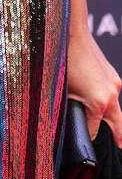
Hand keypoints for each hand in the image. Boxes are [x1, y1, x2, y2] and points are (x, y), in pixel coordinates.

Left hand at [67, 27, 121, 147]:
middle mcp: (111, 95)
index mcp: (98, 103)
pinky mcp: (112, 75)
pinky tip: (95, 98)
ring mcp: (115, 84)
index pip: (94, 131)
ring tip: (105, 124)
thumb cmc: (63, 60)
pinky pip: (112, 93)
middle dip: (117, 136)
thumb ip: (68, 108)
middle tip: (119, 146)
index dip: (85, 137)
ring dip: (110, 116)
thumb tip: (64, 118)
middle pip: (117, 125)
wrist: (71, 32)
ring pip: (116, 108)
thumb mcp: (62, 90)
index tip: (81, 143)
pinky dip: (107, 100)